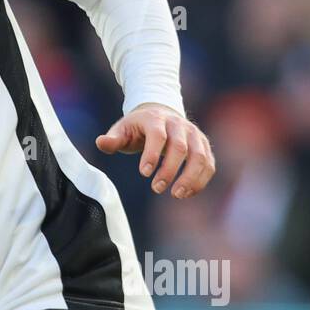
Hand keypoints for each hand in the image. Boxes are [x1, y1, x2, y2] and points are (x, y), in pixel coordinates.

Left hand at [96, 102, 214, 198]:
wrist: (160, 115)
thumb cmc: (137, 128)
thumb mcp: (122, 130)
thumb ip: (112, 139)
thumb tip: (100, 142)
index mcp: (156, 118)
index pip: (157, 136)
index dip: (152, 155)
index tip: (144, 174)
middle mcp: (178, 124)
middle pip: (180, 147)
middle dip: (169, 170)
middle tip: (156, 188)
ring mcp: (194, 134)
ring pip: (199, 156)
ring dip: (190, 177)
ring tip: (177, 194)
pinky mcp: (204, 145)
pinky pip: (208, 164)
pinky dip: (201, 180)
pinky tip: (187, 193)